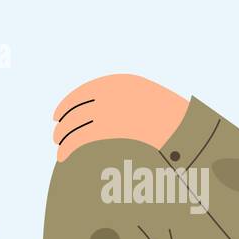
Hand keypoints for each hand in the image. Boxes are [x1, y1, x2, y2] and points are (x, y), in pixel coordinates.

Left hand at [53, 74, 188, 161]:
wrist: (182, 124)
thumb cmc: (169, 117)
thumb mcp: (147, 101)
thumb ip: (126, 103)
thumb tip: (108, 115)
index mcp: (118, 83)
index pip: (83, 92)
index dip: (66, 104)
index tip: (56, 115)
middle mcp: (110, 93)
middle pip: (76, 108)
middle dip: (63, 123)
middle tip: (55, 135)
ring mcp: (109, 108)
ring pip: (75, 123)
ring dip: (63, 137)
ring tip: (58, 148)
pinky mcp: (108, 126)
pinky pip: (80, 137)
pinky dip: (68, 146)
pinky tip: (63, 155)